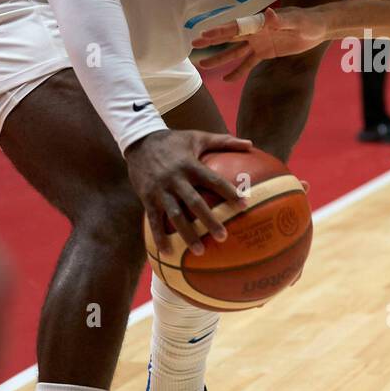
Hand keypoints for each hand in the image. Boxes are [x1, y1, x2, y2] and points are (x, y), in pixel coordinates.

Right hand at [125, 129, 251, 254]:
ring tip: (200, 251)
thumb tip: (250, 143)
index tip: (244, 205)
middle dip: (209, 221)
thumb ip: (224, 141)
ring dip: (187, 234)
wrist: (139, 141)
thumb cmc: (174, 141)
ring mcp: (160, 190)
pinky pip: (154, 220)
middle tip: (223, 237)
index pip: (213, 180)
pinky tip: (168, 252)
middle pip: (194, 203)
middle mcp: (175, 179)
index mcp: (190, 165)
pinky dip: (160, 237)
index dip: (228, 192)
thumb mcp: (198, 137)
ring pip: (175, 216)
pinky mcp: (147, 198)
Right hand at [191, 6, 329, 80]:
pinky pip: (248, 64)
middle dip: (212, 40)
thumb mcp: (296, 21)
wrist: (317, 28)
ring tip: (202, 65)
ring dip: (220, 59)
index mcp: (260, 22)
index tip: (204, 33)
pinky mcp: (264, 53)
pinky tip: (226, 80)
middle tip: (194, 43)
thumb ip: (281, 19)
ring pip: (235, 52)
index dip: (221, 31)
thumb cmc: (307, 21)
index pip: (237, 27)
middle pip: (230, 37)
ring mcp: (258, 43)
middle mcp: (255, 32)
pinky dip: (238, 72)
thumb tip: (268, 13)